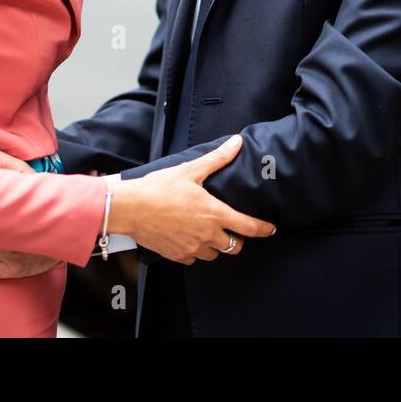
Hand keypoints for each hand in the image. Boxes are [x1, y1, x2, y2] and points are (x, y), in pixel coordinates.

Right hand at [109, 135, 275, 264]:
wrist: (130, 208)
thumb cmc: (159, 188)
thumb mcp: (191, 170)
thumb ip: (217, 158)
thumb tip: (236, 142)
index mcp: (214, 214)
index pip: (248, 227)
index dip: (263, 229)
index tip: (270, 229)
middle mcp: (206, 234)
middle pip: (234, 247)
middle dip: (237, 239)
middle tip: (232, 229)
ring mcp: (192, 247)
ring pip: (214, 254)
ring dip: (215, 246)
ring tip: (207, 232)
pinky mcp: (177, 255)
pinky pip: (193, 259)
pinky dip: (195, 251)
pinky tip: (188, 238)